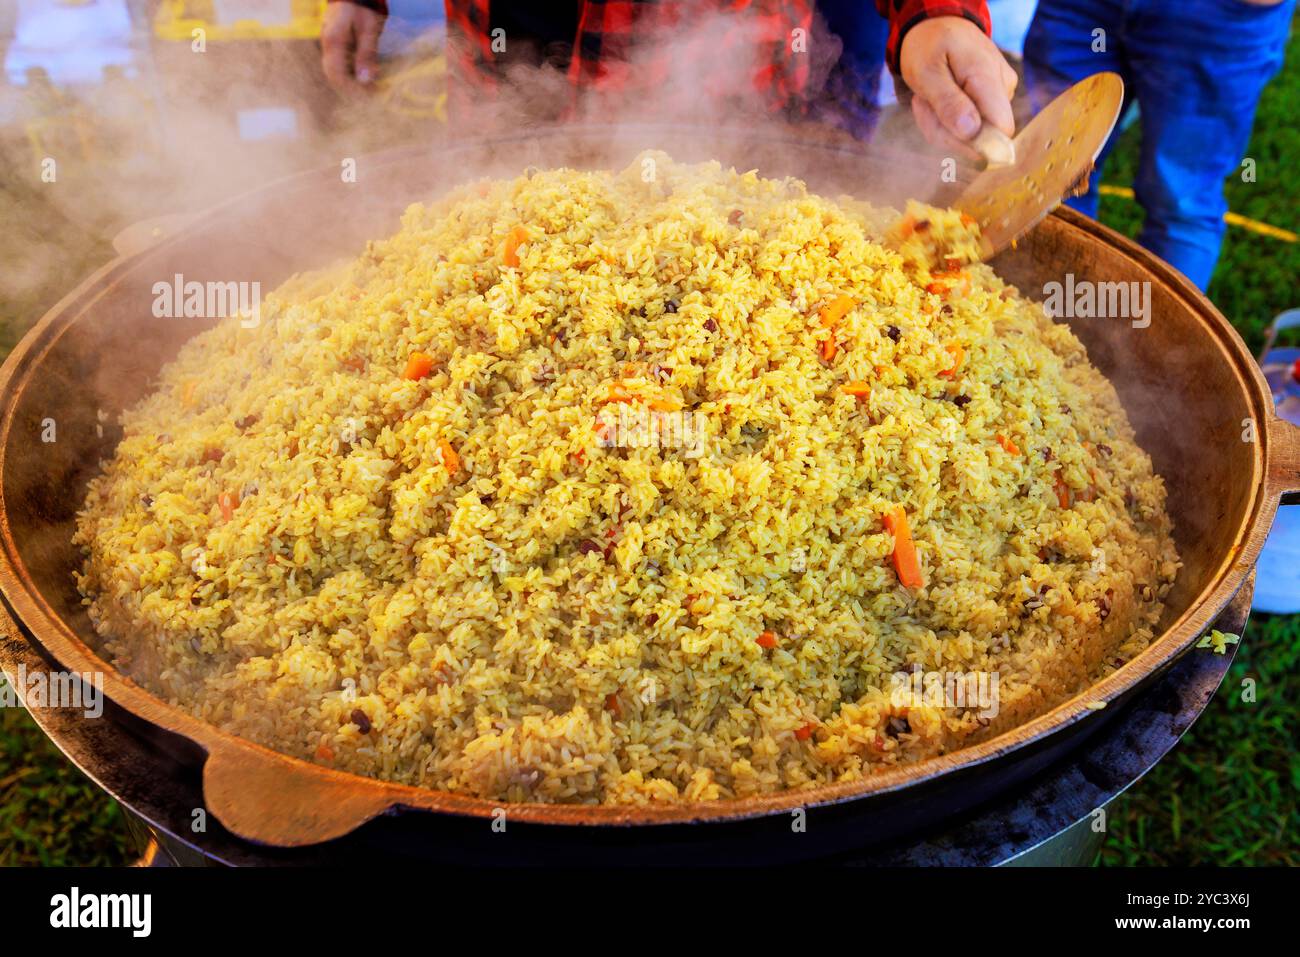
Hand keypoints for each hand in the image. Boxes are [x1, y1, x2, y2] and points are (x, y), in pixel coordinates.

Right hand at [321, 1, 384, 91]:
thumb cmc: (363, 8)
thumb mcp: (369, 29)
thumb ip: (367, 54)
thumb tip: (365, 80)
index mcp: (333, 42)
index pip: (337, 75)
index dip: (352, 89)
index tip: (371, 95)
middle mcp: (327, 46)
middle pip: (335, 77)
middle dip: (353, 89)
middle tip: (374, 94)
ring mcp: (329, 46)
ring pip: (337, 72)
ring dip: (353, 83)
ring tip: (373, 88)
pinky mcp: (335, 46)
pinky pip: (340, 65)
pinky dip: (352, 73)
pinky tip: (366, 76)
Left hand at [899, 16, 1016, 156]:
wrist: (936, 26)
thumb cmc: (929, 46)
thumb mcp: (926, 73)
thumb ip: (948, 103)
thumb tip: (972, 132)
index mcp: (989, 78)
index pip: (1001, 129)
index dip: (973, 142)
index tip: (940, 126)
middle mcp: (1004, 87)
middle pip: (982, 137)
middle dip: (945, 131)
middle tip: (924, 105)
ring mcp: (1001, 93)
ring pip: (973, 135)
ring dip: (941, 125)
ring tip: (928, 99)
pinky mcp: (993, 100)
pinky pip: (971, 126)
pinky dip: (946, 120)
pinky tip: (937, 100)